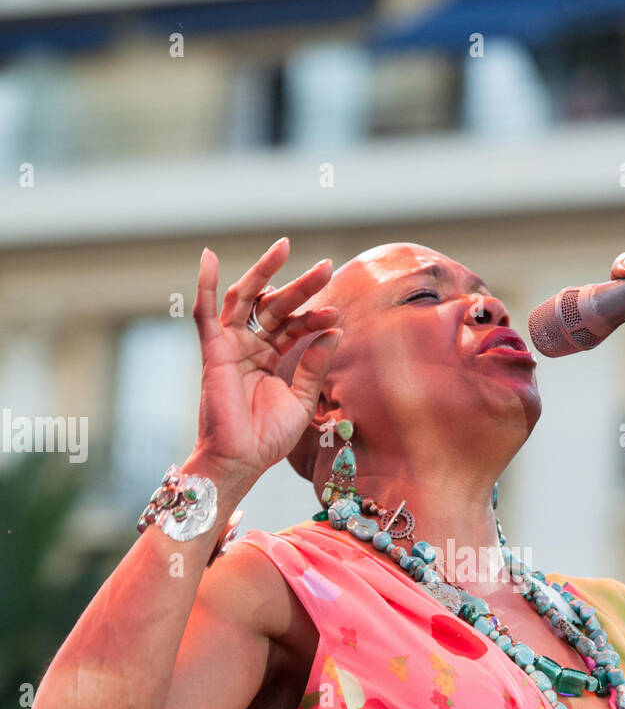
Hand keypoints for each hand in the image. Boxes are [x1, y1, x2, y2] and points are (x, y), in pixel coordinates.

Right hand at [190, 238, 340, 483]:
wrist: (242, 460)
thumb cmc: (268, 437)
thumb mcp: (302, 399)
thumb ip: (315, 365)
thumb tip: (335, 330)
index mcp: (269, 357)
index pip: (294, 326)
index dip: (314, 317)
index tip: (335, 311)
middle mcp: (249, 347)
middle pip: (274, 306)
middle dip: (300, 286)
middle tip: (325, 265)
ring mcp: (230, 347)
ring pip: (247, 300)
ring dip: (264, 273)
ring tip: (284, 248)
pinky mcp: (213, 352)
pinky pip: (204, 313)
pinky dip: (204, 285)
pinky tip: (208, 258)